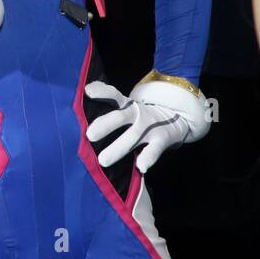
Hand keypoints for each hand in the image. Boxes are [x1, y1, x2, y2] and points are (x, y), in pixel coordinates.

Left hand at [85, 78, 210, 171]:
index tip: (88, 92)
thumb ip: (107, 103)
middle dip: (105, 125)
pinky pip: (154, 150)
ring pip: (133, 137)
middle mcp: (137, 114)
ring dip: (118, 148)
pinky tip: (140, 167)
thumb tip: (83, 96)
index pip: (113, 94)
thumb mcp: (126, 106)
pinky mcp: (161, 140)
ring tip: (103, 161)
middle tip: (89, 135)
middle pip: (120, 117)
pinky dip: (148, 158)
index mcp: (126, 104)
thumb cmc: (139, 115)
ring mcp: (149, 127)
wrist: (177, 117)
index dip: (101, 92)